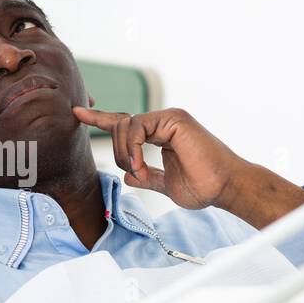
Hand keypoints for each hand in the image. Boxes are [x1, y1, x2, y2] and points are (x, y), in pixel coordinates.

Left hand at [73, 105, 245, 210]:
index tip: (78, 113)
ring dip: (125, 153)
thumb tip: (128, 175)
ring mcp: (169, 118)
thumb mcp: (166, 185)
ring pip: (126, 125)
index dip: (100, 118)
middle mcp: (164, 122)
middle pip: (120, 125)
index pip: (126, 123)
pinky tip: (140, 165)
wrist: (225, 188)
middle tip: (135, 171)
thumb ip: (147, 177)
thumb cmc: (204, 187)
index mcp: (162, 134)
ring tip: (140, 170)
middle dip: (118, 151)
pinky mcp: (174, 119)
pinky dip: (133, 148)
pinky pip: (137, 127)